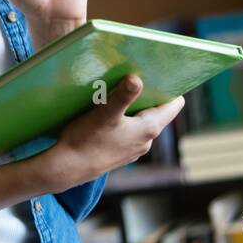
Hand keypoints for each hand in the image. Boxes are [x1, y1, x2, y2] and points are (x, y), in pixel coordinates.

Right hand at [39, 76, 184, 192]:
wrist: (68, 168)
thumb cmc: (86, 140)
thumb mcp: (105, 113)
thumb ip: (123, 96)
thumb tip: (137, 78)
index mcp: (149, 129)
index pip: (175, 105)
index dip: (169, 88)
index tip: (157, 74)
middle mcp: (147, 141)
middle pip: (157, 113)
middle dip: (147, 97)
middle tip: (131, 79)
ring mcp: (134, 150)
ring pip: (142, 123)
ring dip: (133, 110)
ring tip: (117, 96)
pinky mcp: (120, 154)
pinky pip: (129, 133)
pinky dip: (123, 123)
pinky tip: (106, 119)